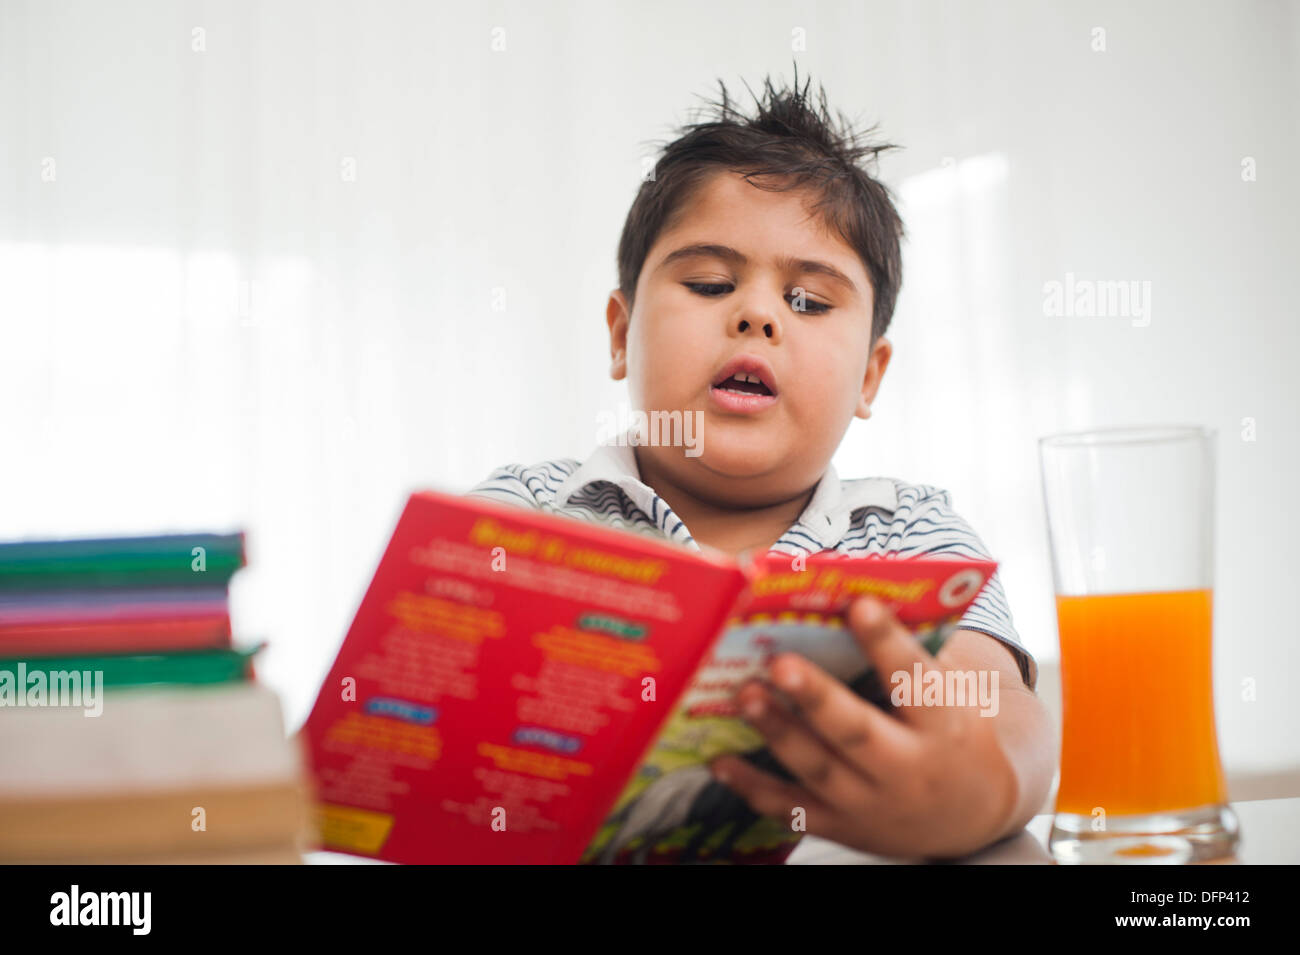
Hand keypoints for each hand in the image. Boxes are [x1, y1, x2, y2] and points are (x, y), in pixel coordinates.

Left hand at [708, 596, 1019, 858]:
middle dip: (816, 697)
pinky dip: (753, 787)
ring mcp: (872, 804)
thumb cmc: (953, 736)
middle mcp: (908, 769)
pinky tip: (720, 760)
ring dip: (777, 731)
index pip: (915, 679)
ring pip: (818, 768)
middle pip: (857, 732)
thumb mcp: (956, 696)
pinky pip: (792, 809)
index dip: (886, 642)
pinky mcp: (842, 827)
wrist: (972, 821)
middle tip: (780, 663)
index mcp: (943, 727)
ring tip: (745, 695)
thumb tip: (858, 592)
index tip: (859, 604)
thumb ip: (914, 655)